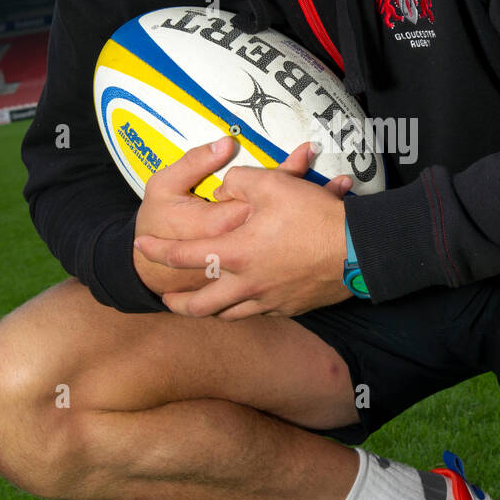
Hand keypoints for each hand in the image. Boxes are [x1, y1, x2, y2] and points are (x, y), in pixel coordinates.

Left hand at [134, 137, 354, 318]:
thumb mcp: (272, 184)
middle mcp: (247, 284)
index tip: (140, 247)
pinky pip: (259, 314)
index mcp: (235, 253)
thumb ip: (238, 182)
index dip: (157, 251)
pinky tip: (246, 302)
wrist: (358, 251)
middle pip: (200, 305)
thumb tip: (224, 190)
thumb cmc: (314, 216)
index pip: (184, 255)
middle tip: (165, 299)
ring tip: (201, 306)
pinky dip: (245, 310)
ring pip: (229, 316)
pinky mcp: (290, 308)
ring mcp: (269, 301)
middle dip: (178, 304)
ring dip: (209, 312)